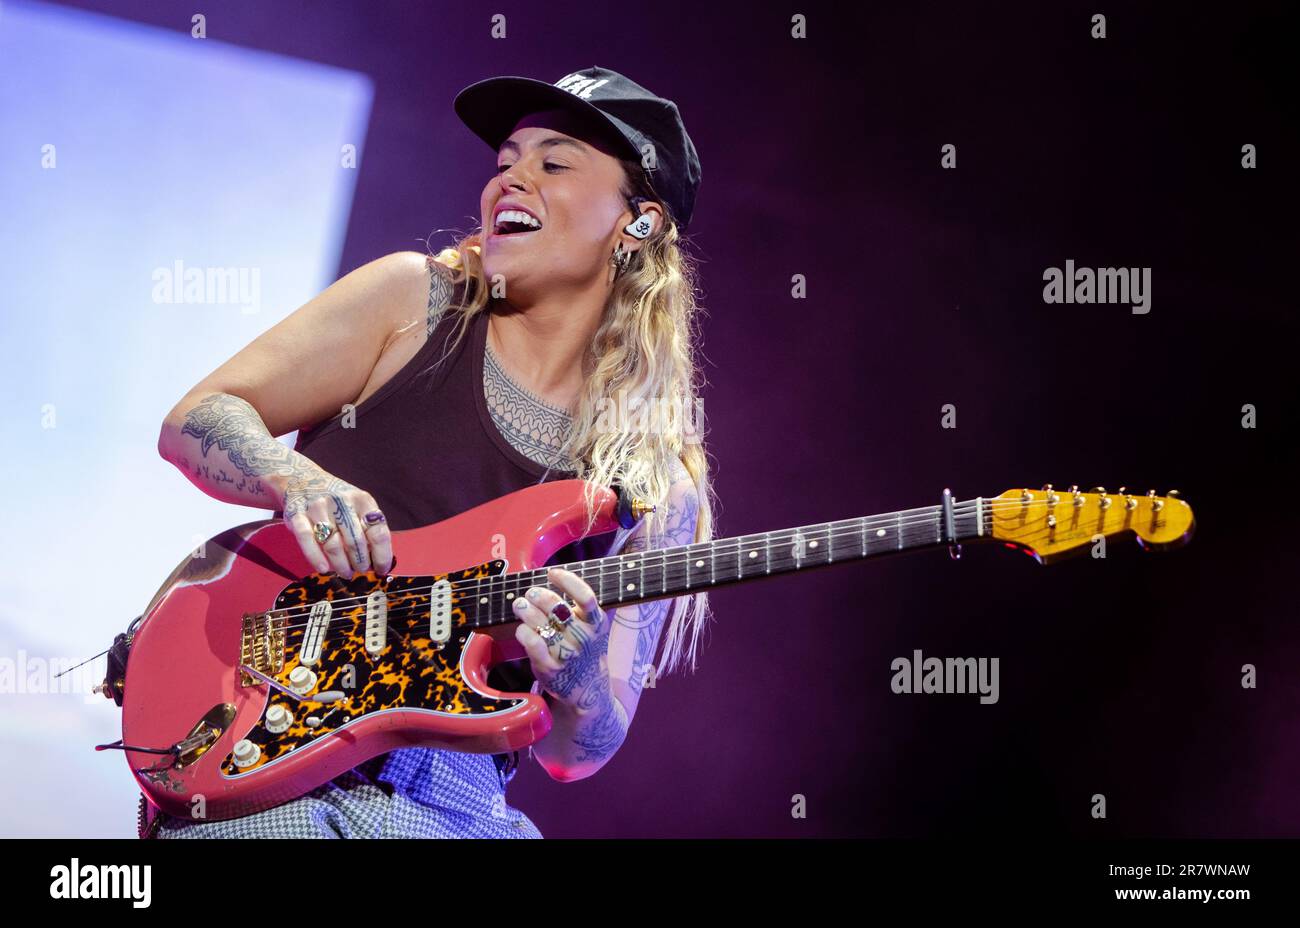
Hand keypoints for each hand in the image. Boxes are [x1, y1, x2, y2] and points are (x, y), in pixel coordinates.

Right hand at [280, 466, 392, 578]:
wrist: (302, 480)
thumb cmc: (337, 501)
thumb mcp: (358, 506)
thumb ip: (368, 528)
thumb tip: (379, 561)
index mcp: (362, 500)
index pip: (378, 531)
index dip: (382, 554)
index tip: (382, 569)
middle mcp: (341, 501)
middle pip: (355, 541)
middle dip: (361, 562)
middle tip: (361, 571)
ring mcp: (318, 507)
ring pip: (333, 544)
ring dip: (341, 564)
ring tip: (346, 573)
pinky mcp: (297, 514)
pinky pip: (307, 540)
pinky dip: (316, 557)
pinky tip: (324, 569)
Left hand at [512, 567, 610, 714]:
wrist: (588, 688)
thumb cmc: (585, 649)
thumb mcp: (593, 627)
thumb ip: (578, 606)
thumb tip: (554, 577)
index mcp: (597, 624)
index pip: (586, 597)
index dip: (568, 581)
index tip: (553, 572)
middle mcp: (584, 639)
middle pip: (560, 609)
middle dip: (540, 596)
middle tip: (531, 592)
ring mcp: (567, 655)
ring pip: (544, 626)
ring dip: (527, 611)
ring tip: (520, 604)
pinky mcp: (551, 668)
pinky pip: (534, 645)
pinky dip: (524, 632)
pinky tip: (521, 628)